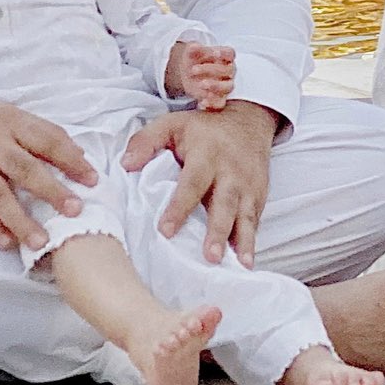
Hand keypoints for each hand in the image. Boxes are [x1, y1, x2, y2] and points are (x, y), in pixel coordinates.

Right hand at [0, 87, 97, 251]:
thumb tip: (79, 155)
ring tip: (40, 241)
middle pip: (25, 169)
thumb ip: (42, 134)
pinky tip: (5, 243)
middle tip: (75, 211)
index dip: (72, 160)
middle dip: (52, 191)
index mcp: (13, 121)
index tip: (93, 180)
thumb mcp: (12, 115)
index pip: (48, 140)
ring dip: (20, 220)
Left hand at [123, 98, 280, 263]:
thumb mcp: (172, 124)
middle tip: (209, 257)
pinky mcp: (258, 195)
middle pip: (224, 203)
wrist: (248, 119)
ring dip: (242, 241)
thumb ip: (147, 141)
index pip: (192, 183)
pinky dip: (252, 240)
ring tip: (238, 264)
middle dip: (218, 231)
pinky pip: (255, 220)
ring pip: (245, 215)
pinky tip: (247, 262)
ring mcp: (247, 184)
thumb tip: (126, 164)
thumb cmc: (203, 128)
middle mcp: (229, 171)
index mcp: (206, 154)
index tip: (166, 231)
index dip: (179, 207)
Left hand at [165, 42, 236, 109]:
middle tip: (194, 69)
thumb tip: (194, 46)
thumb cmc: (195, 60)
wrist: (189, 75)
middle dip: (211, 69)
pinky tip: (202, 101)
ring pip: (228, 87)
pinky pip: (221, 103)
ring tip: (201, 84)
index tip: (214, 53)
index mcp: (225, 57)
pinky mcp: (219, 98)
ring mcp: (225, 85)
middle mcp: (228, 71)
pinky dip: (213, 103)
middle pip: (229, 70)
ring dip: (216, 86)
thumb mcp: (191, 53)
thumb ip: (193, 49)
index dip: (223, 53)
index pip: (230, 53)